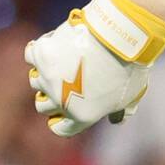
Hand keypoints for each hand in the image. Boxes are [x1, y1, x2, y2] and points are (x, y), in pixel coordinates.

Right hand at [24, 0, 164, 137]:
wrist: (120, 36)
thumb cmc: (130, 66)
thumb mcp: (133, 94)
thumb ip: (122, 110)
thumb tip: (117, 120)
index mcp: (82, 116)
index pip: (60, 128)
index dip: (62, 119)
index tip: (67, 108)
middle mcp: (60, 101)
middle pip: (43, 106)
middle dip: (52, 96)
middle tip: (66, 81)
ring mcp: (48, 77)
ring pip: (36, 81)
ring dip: (47, 73)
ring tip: (65, 60)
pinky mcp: (42, 54)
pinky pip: (31, 54)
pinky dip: (40, 50)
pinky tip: (54, 43)